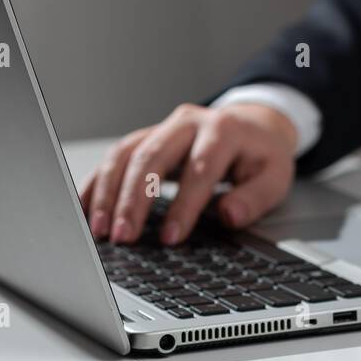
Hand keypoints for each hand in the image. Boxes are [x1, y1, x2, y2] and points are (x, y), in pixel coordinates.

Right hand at [79, 103, 296, 246]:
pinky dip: (97, 182)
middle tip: (123, 237)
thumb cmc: (260, 155)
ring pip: (126, 153)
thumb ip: (254, 198)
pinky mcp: (146, 137)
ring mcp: (163, 127)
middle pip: (152, 156)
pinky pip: (116, 156)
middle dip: (133, 199)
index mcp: (223, 130)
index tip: (170, 238)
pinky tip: (85, 208)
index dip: (184, 205)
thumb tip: (229, 215)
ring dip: (108, 192)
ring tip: (99, 230)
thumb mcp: (275, 176)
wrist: (252, 125)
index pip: (199, 169)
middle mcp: (188, 123)